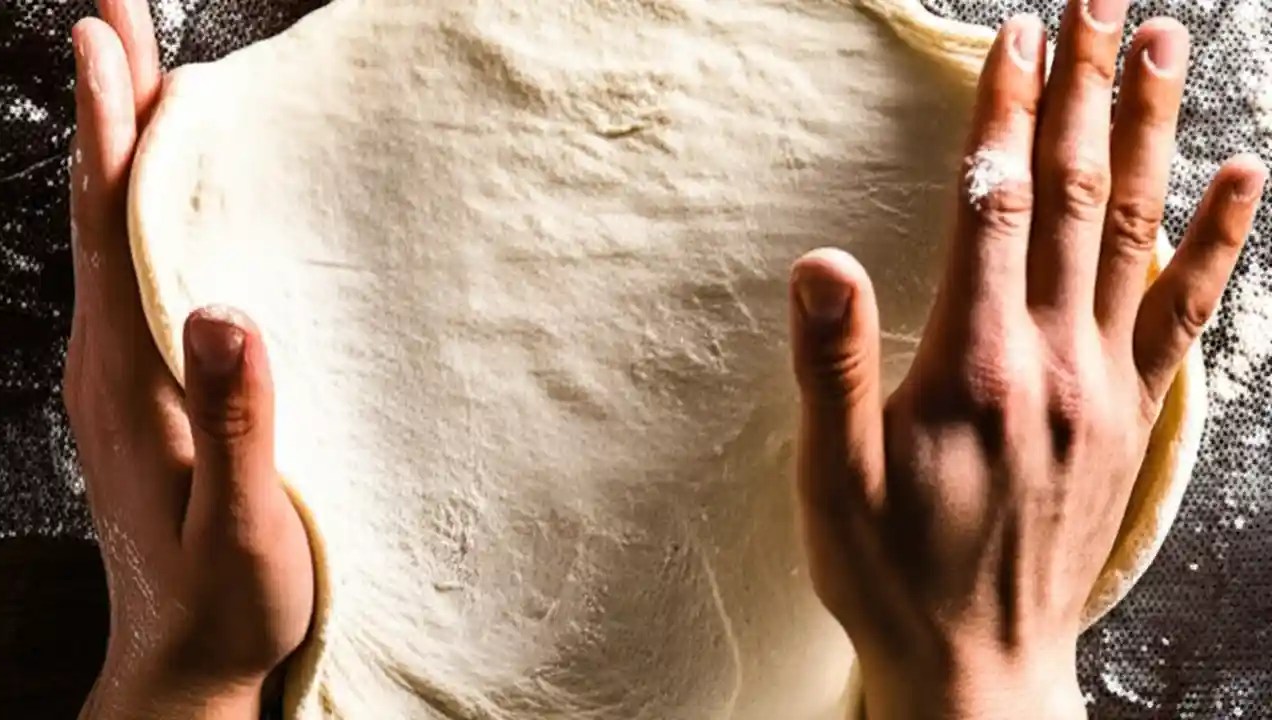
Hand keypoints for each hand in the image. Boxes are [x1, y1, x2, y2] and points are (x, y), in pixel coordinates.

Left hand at [63, 2, 314, 717]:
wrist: (182, 668)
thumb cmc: (220, 606)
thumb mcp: (242, 525)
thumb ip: (239, 421)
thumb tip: (230, 309)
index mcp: (128, 384)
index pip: (109, 235)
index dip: (107, 136)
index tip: (102, 45)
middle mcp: (111, 366)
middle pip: (99, 213)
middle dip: (107, 110)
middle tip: (112, 18)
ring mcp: (123, 377)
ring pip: (115, 236)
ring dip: (122, 148)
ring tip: (139, 73)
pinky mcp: (148, 389)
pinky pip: (138, 272)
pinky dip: (145, 207)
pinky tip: (169, 191)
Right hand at [790, 2, 1263, 717]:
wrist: (981, 662)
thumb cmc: (893, 571)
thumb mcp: (833, 479)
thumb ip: (834, 366)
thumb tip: (820, 262)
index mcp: (975, 370)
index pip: (993, 211)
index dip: (1003, 119)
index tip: (1017, 41)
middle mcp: (1054, 365)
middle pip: (1074, 200)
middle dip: (1086, 93)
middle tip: (1098, 4)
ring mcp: (1105, 388)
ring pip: (1134, 236)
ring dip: (1150, 135)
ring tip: (1165, 49)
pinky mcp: (1130, 416)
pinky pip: (1186, 313)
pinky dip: (1216, 241)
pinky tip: (1243, 178)